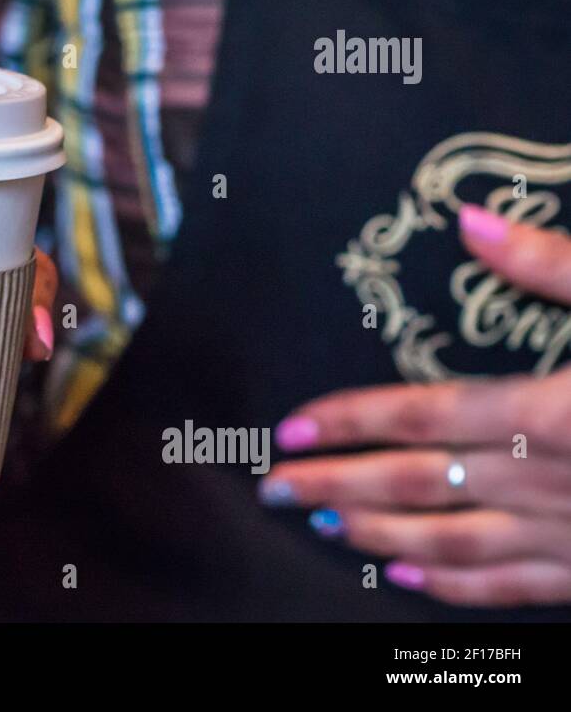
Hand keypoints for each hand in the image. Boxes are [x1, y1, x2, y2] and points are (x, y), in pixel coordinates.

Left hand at [260, 205, 570, 606]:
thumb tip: (469, 220)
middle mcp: (549, 481)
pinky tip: (405, 577)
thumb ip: (554, 266)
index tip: (287, 426)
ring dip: (377, 533)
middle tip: (269, 485)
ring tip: (319, 522)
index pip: (419, 416)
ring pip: (452, 543)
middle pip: (415, 485)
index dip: (347, 420)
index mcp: (552, 412)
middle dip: (335, 483)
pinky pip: (516, 591)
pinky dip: (455, 588)